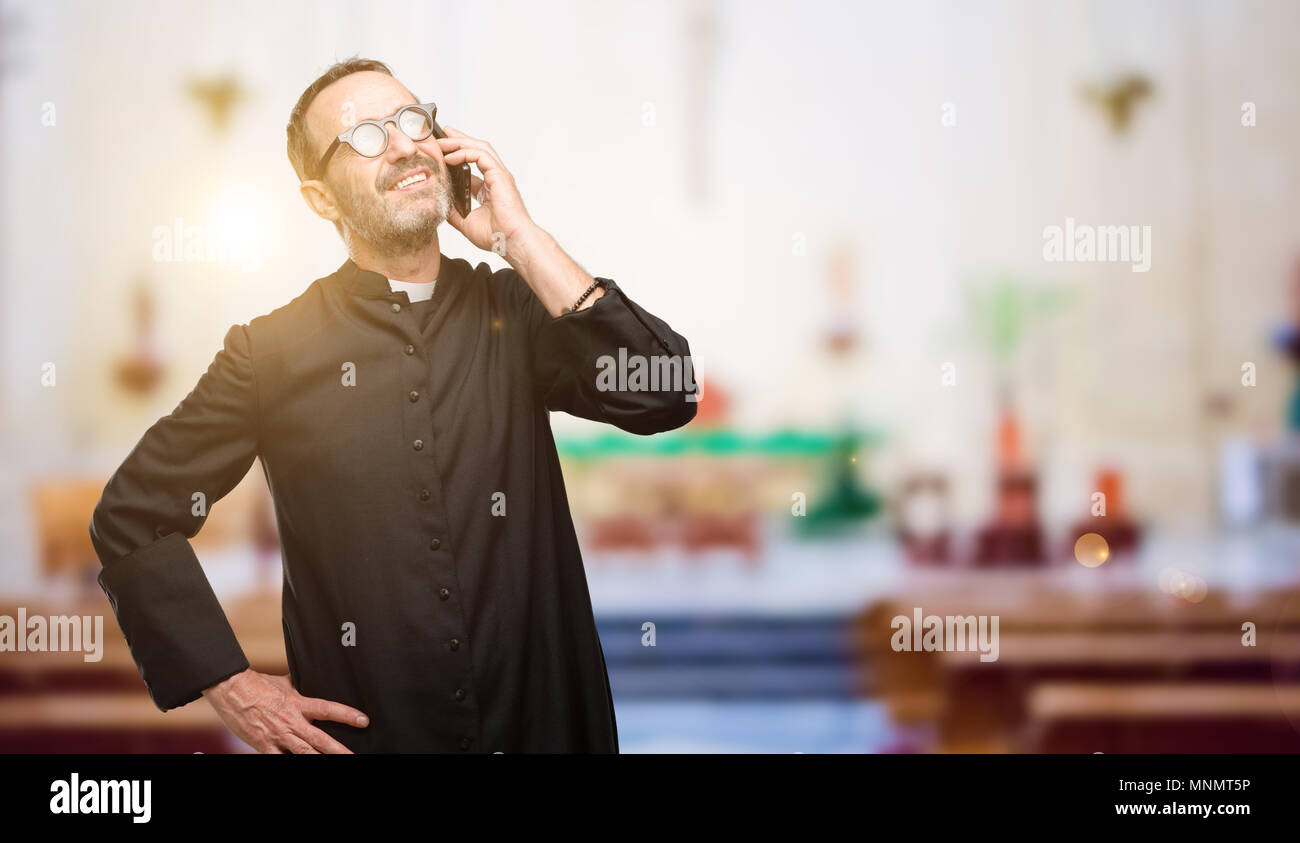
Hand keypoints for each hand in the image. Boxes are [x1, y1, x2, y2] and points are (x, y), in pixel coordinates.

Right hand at [201, 669, 367, 753]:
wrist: (232, 689)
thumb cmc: (257, 684)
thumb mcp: (285, 682)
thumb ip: (299, 686)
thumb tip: (310, 680)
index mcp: (298, 704)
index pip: (329, 709)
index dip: (347, 715)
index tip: (363, 720)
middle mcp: (291, 721)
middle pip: (320, 739)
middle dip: (338, 750)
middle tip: (353, 755)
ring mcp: (278, 735)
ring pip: (304, 753)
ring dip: (319, 759)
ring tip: (334, 763)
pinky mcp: (264, 745)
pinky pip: (278, 759)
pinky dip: (288, 761)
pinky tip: (299, 764)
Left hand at [436, 126, 537, 254]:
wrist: (511, 242)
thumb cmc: (497, 237)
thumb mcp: (466, 223)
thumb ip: (454, 211)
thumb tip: (440, 203)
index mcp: (489, 188)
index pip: (472, 164)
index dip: (457, 155)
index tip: (441, 151)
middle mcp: (495, 178)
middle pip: (476, 150)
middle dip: (458, 140)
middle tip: (441, 135)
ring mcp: (499, 175)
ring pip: (479, 148)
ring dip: (459, 142)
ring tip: (442, 141)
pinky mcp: (500, 175)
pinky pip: (480, 155)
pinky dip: (464, 152)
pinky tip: (450, 156)